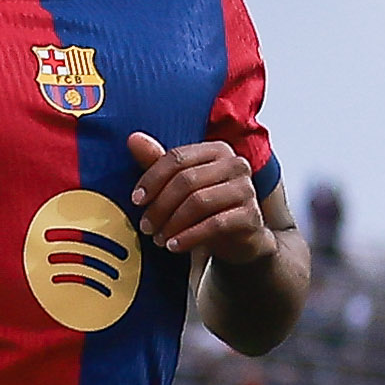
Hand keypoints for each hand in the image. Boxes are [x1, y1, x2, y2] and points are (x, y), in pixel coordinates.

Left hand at [126, 133, 274, 261]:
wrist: (241, 237)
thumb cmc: (208, 206)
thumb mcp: (181, 184)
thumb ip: (158, 161)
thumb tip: (133, 138)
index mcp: (217, 150)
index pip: (177, 158)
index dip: (152, 179)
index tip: (136, 200)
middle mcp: (236, 164)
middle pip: (187, 180)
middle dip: (160, 206)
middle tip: (146, 226)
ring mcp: (246, 189)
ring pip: (200, 202)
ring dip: (173, 223)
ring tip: (158, 238)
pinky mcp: (251, 215)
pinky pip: (215, 224)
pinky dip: (190, 237)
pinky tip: (174, 246)